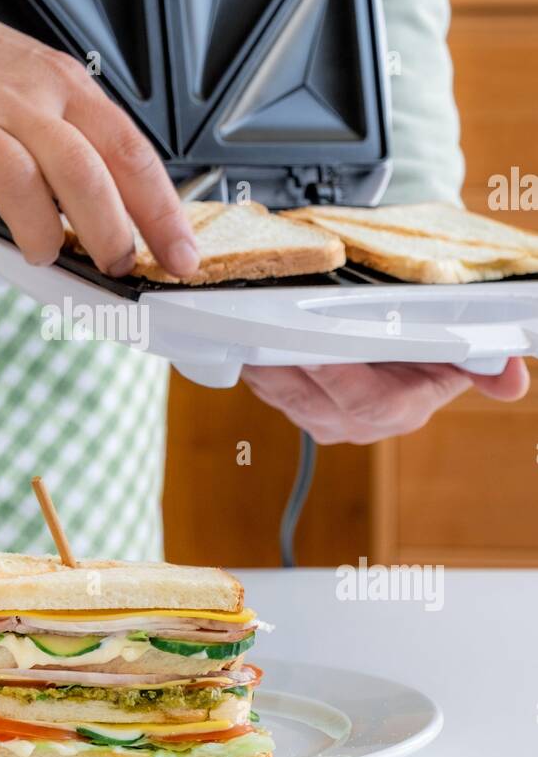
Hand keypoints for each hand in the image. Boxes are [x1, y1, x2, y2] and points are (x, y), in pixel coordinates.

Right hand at [0, 0, 198, 278]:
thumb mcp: (36, 81)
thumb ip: (73, 139)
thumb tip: (118, 213)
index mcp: (62, 88)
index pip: (129, 152)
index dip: (161, 212)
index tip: (182, 257)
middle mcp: (20, 102)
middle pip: (82, 172)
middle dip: (108, 231)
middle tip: (115, 268)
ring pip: (18, 184)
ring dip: (37, 234)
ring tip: (41, 256)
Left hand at [241, 357, 529, 444]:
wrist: (404, 351)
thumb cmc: (429, 345)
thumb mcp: (461, 351)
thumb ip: (487, 365)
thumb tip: (513, 382)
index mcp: (400, 409)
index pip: (367, 404)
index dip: (340, 379)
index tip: (316, 352)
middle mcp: (357, 422)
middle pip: (313, 402)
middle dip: (288, 370)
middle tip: (266, 336)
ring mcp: (321, 417)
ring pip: (283, 395)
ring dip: (263, 367)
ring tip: (249, 334)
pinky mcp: (292, 404)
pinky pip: (266, 388)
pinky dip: (254, 364)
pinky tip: (245, 340)